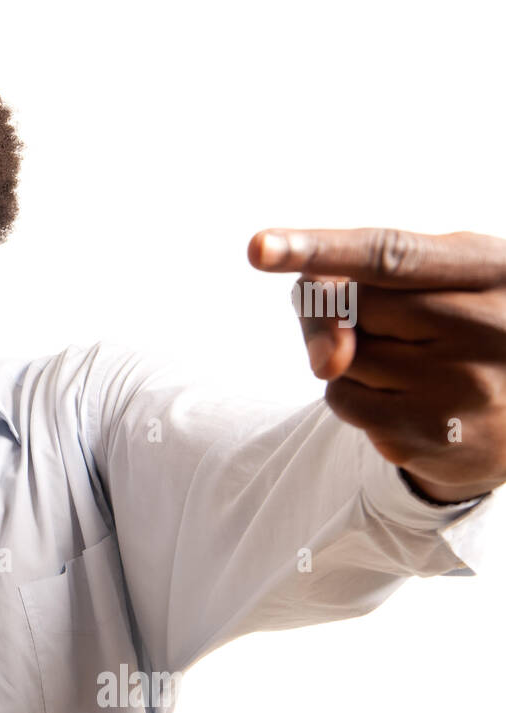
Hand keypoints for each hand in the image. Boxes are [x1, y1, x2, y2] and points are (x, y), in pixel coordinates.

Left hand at [248, 227, 505, 502]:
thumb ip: (359, 290)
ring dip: (352, 357)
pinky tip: (402, 395)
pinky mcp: (435, 436)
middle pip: (354, 305)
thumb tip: (327, 365)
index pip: (390, 255)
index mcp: (491, 268)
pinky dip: (353, 393)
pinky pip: (342, 401)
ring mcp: (462, 387)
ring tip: (413, 361)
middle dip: (352, 310)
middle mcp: (488, 326)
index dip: (320, 248)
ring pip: (340, 359)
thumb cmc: (460, 326)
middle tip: (399, 321)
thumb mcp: (434, 280)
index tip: (258, 247)